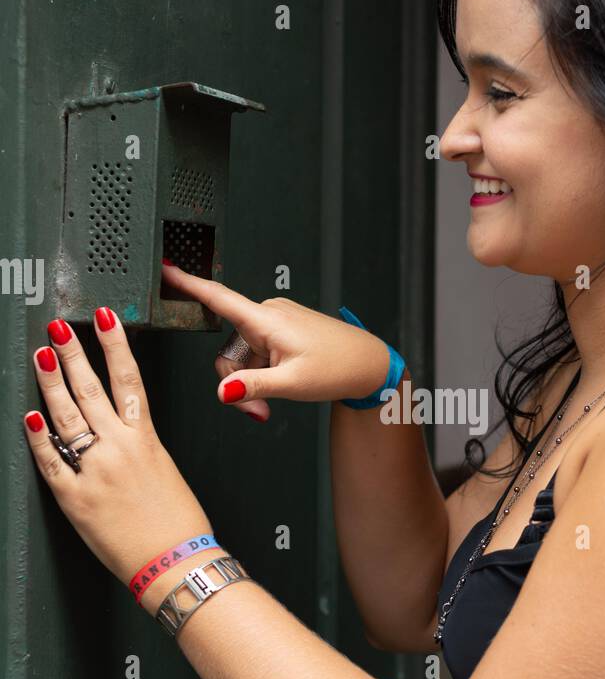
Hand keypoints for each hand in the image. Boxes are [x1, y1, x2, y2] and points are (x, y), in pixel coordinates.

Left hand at [23, 310, 215, 591]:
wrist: (177, 563)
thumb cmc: (179, 526)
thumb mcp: (167, 474)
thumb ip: (141, 451)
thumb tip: (122, 437)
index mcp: (146, 440)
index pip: (128, 378)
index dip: (114, 343)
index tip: (104, 318)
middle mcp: (120, 448)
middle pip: (91, 388)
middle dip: (72, 352)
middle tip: (57, 327)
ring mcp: (95, 471)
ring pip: (67, 415)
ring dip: (51, 381)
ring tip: (41, 355)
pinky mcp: (75, 498)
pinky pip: (50, 461)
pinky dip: (38, 437)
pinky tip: (29, 417)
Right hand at [161, 260, 394, 421]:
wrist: (368, 365)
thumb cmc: (339, 368)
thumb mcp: (293, 383)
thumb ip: (254, 386)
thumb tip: (224, 391)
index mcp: (267, 320)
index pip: (218, 298)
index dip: (187, 284)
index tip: (163, 268)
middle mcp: (268, 315)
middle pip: (227, 349)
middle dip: (237, 382)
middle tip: (257, 409)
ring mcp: (275, 322)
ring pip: (241, 356)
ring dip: (251, 383)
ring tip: (272, 403)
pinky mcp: (281, 330)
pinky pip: (256, 354)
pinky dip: (261, 375)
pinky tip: (279, 387)